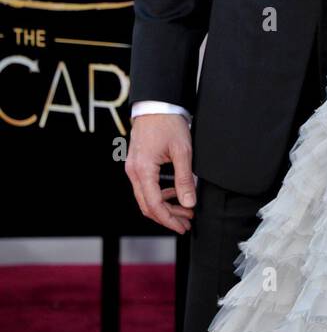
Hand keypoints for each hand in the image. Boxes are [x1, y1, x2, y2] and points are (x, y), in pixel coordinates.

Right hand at [126, 113, 195, 233]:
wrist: (156, 104)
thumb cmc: (168, 123)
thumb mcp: (182, 151)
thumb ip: (184, 179)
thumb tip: (189, 202)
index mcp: (143, 170)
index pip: (154, 205)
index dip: (169, 220)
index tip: (183, 227)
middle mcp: (133, 172)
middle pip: (147, 206)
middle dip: (168, 217)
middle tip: (187, 222)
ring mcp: (133, 168)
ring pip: (146, 198)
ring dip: (165, 207)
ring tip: (185, 211)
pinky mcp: (137, 164)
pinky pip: (145, 187)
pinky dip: (160, 195)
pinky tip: (175, 195)